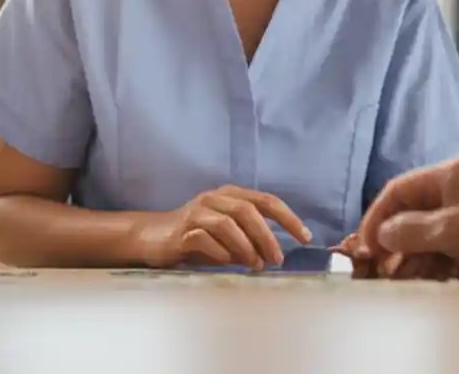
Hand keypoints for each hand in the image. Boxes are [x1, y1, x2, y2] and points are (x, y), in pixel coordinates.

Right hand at [135, 185, 312, 270]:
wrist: (153, 237)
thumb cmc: (196, 236)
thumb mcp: (228, 234)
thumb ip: (249, 238)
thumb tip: (274, 254)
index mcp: (230, 194)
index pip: (266, 200)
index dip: (288, 218)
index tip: (304, 237)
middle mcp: (214, 198)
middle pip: (247, 211)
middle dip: (267, 236)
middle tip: (278, 259)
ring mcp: (196, 213)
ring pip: (227, 223)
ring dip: (246, 246)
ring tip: (256, 265)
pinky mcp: (181, 231)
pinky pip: (204, 239)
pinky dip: (220, 252)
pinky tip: (228, 263)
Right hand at [358, 157, 458, 285]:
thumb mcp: (450, 231)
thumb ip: (409, 231)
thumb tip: (383, 234)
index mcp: (449, 175)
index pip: (398, 190)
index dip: (376, 217)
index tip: (364, 245)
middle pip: (414, 213)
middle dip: (397, 242)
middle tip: (385, 268)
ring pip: (433, 233)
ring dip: (419, 255)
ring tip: (409, 276)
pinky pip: (455, 245)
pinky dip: (443, 261)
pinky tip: (439, 276)